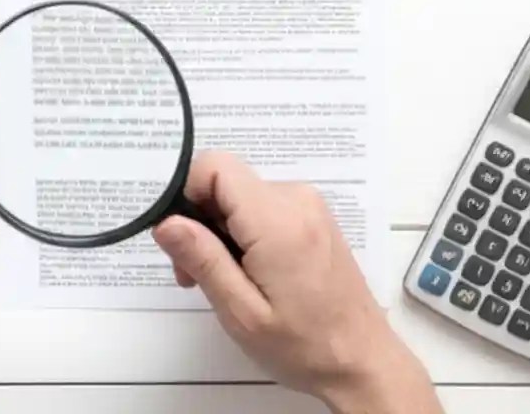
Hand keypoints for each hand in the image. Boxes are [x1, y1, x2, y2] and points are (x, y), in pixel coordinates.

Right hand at [152, 152, 441, 413]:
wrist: (364, 362)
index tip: (184, 241)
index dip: (188, 195)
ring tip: (226, 283)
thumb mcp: (242, 312)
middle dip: (200, 223)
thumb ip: (203, 260)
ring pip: (240, 196)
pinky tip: (250, 274)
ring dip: (221, 232)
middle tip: (197, 277)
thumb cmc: (305, 346)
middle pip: (225, 184)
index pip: (216, 166)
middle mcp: (296, 199)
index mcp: (278, 220)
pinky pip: (262, 207)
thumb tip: (166, 222)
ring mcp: (309, 206)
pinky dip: (245, 233)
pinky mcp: (313, 217)